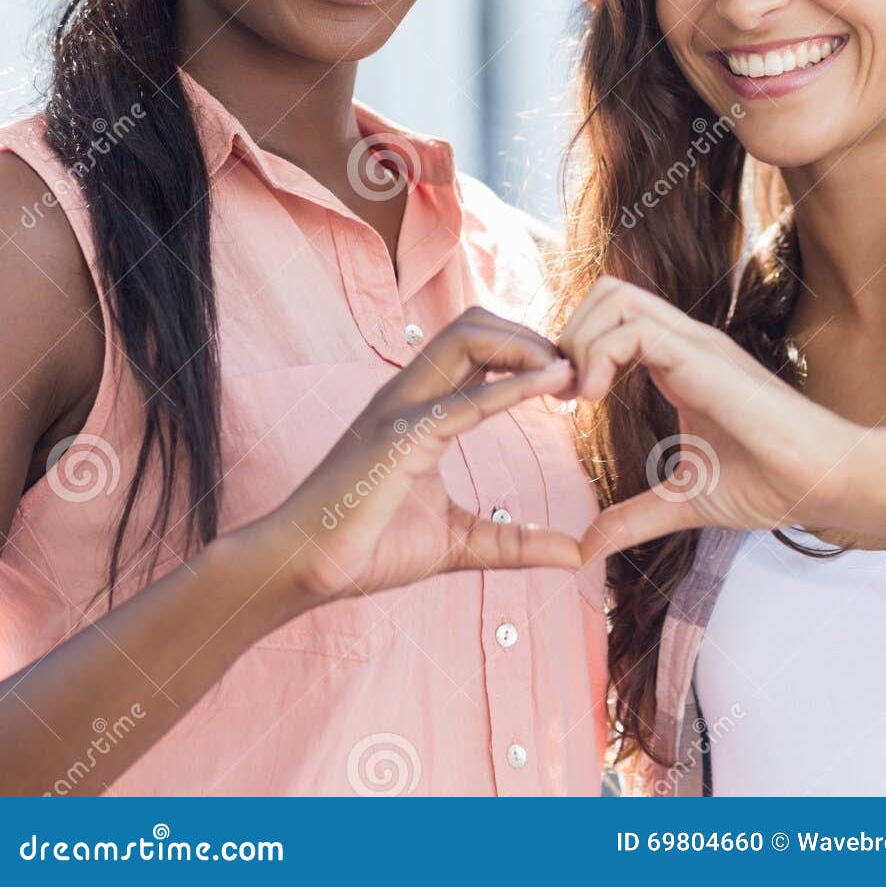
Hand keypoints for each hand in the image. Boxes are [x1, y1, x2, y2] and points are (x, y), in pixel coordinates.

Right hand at [264, 311, 580, 606]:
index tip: (570, 382)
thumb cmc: (368, 549)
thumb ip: (514, 542)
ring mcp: (400, 410)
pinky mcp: (397, 439)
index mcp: (419, 408)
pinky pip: (461, 401)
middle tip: (576, 373)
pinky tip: (550, 387)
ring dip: (524, 345)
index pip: (477, 348)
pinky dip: (511, 389)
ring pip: (465, 337)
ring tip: (567, 372)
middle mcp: (408, 394)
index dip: (527, 352)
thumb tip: (576, 555)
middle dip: (530, 335)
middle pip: (474, 324)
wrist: (302, 568)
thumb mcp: (458, 543)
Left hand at [560, 277, 879, 561]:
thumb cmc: (770, 483)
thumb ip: (633, 518)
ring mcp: (696, 344)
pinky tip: (597, 397)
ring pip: (616, 296)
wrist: (826, 482)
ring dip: (582, 340)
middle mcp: (684, 342)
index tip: (565, 402)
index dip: (577, 349)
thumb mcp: (684, 501)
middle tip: (566, 393)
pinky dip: (599, 355)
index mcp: (679, 362)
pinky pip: (633, 329)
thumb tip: (587, 548)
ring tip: (581, 395)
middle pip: (608, 292)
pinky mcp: (704, 358)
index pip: (614, 317)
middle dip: (571, 333)